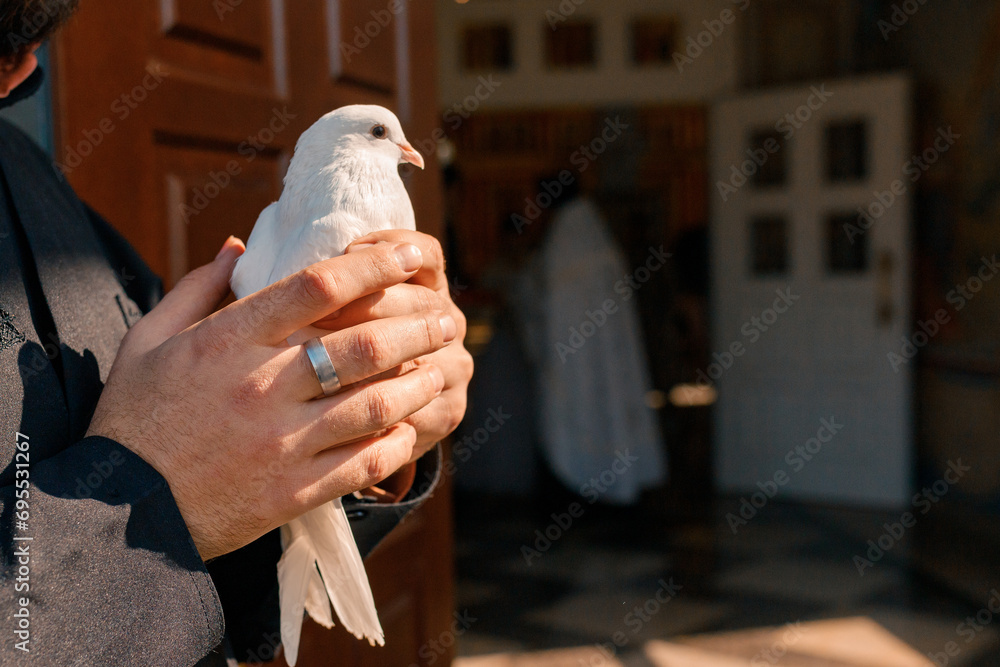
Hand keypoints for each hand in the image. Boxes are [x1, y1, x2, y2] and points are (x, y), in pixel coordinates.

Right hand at [86, 238, 453, 560]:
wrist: (121, 512)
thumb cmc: (134, 418)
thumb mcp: (147, 340)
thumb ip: (197, 288)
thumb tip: (237, 244)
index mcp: (229, 341)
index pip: (318, 287)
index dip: (373, 266)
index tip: (407, 255)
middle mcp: (262, 387)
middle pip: (364, 345)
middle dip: (417, 326)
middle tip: (446, 319)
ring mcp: (281, 443)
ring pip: (375, 405)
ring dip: (418, 383)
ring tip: (439, 368)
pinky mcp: (292, 492)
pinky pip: (363, 463)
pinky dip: (396, 443)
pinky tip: (409, 427)